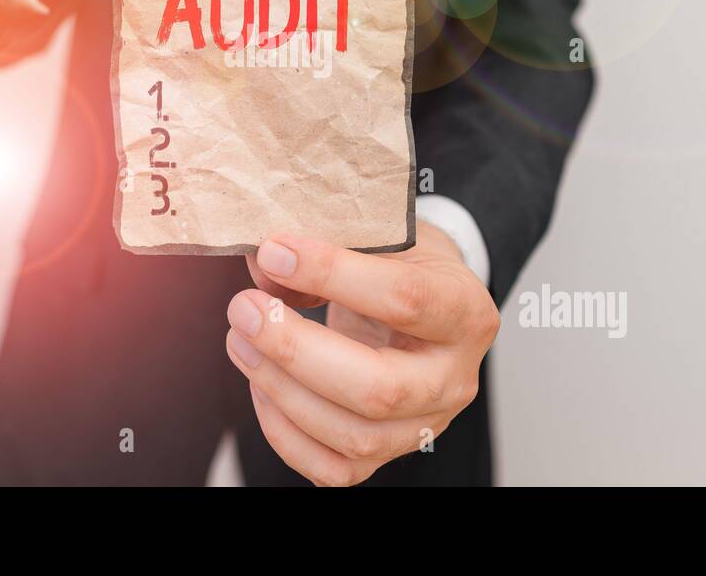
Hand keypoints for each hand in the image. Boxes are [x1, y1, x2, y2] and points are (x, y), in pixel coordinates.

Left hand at [225, 222, 499, 485]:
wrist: (431, 303)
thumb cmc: (406, 265)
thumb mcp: (380, 236)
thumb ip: (326, 245)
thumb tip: (264, 265)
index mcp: (464, 311)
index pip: (403, 299)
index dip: (331, 274)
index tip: (275, 252)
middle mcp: (455, 378)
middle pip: (378, 389)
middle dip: (296, 351)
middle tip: (245, 310)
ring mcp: (426, 424)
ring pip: (353, 436)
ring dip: (279, 389)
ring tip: (241, 340)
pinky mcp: (390, 453)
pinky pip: (333, 469)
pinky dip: (285, 432)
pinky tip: (262, 385)